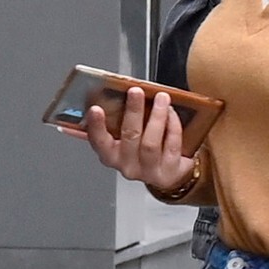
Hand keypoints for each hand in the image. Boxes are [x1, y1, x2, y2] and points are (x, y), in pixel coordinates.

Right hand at [79, 89, 197, 196]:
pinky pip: (172, 146)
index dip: (96, 126)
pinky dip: (173, 126)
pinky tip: (172, 113)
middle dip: (133, 112)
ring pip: (150, 143)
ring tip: (162, 98)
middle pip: (129, 137)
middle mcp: (128, 166)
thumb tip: (118, 94)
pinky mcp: (170, 172)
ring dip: (156, 117)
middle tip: (136, 92)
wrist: (169, 176)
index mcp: (111, 156)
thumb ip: (119, 122)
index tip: (96, 109)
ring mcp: (149, 171)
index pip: (99, 141)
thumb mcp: (127, 139)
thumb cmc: (144, 152)